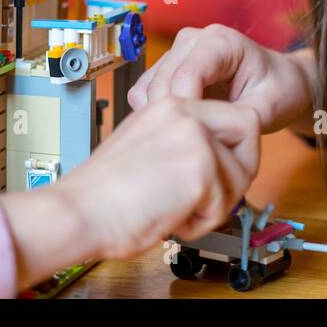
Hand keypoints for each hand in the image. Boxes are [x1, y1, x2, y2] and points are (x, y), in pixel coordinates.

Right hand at [0, 98, 259, 284]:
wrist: (77, 213)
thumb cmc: (102, 194)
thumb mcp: (144, 148)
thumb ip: (179, 143)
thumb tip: (211, 161)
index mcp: (168, 104)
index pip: (229, 113)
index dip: (232, 146)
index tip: (221, 172)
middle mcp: (184, 112)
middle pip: (249, 128)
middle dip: (240, 168)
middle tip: (212, 197)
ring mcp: (194, 137)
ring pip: (241, 172)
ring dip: (217, 203)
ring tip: (179, 211)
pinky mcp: (200, 168)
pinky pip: (224, 203)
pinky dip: (202, 222)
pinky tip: (172, 220)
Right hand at [128, 24, 313, 133]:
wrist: (280, 82)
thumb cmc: (279, 90)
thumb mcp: (268, 108)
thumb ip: (237, 120)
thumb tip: (204, 134)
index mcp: (221, 42)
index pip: (186, 76)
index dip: (187, 111)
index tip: (198, 141)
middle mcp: (193, 40)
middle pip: (161, 83)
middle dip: (174, 119)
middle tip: (193, 148)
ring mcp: (177, 52)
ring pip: (147, 89)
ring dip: (161, 118)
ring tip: (189, 139)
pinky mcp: (166, 68)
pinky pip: (144, 95)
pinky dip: (157, 115)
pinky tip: (181, 130)